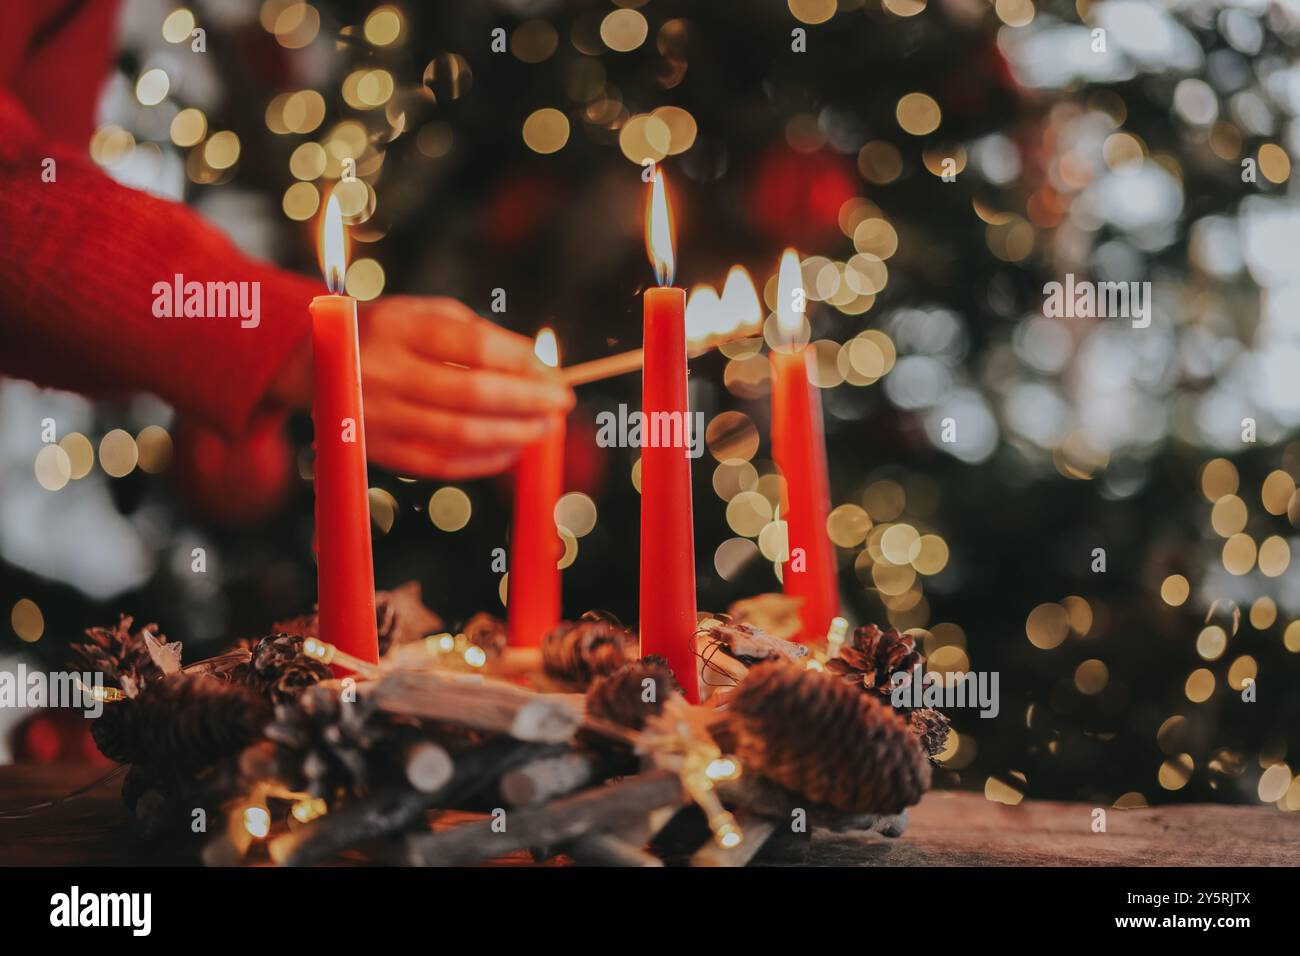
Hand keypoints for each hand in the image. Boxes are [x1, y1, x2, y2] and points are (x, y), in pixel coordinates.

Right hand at [357, 296, 573, 478]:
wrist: (311, 364)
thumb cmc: (385, 333)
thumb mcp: (421, 312)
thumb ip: (475, 334)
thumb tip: (535, 367)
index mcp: (397, 326)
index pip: (473, 347)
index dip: (521, 363)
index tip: (553, 372)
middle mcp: (382, 371)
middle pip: (472, 394)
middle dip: (527, 401)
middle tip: (561, 403)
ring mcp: (377, 416)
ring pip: (461, 434)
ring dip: (514, 433)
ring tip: (545, 427)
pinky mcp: (376, 450)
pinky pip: (441, 464)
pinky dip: (484, 460)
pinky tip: (512, 450)